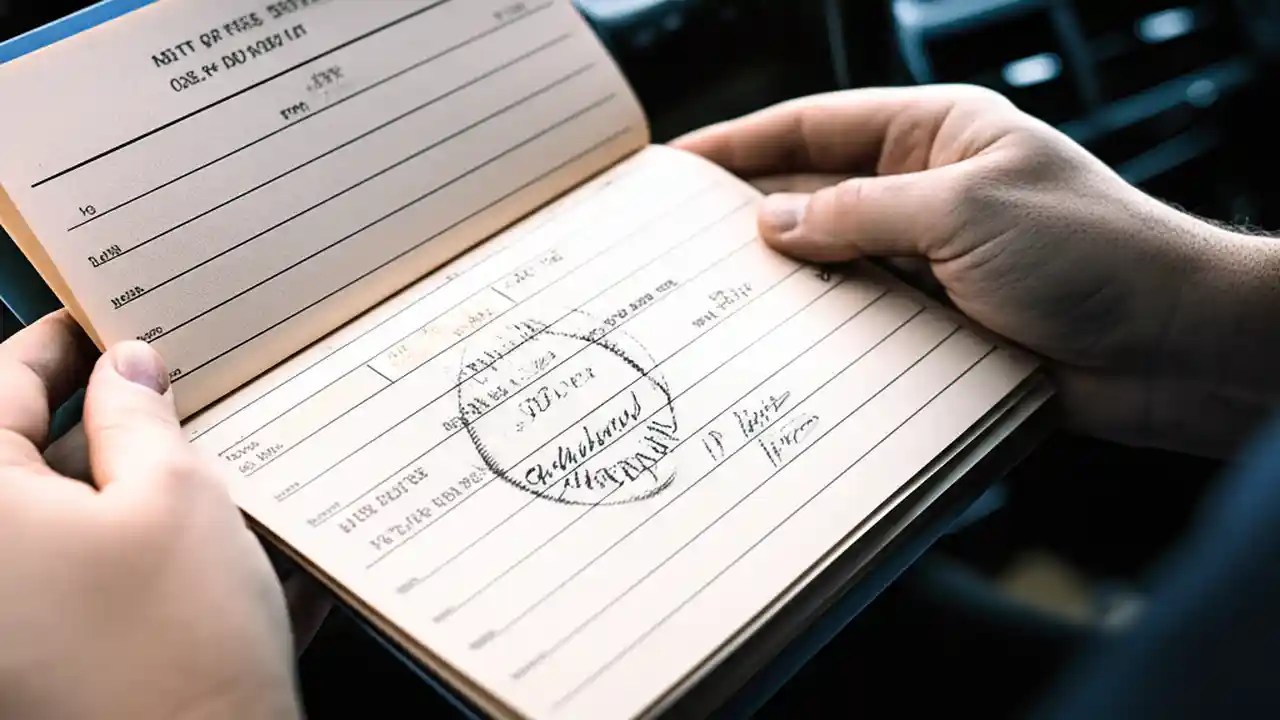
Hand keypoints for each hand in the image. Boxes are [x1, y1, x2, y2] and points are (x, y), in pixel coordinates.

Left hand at [0, 311, 300, 718]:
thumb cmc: (178, 646)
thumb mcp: (177, 498)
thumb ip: (141, 416)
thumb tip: (127, 368)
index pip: (2, 385)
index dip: (64, 343)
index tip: (108, 320)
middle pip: (32, 458)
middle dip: (111, 423)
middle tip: (178, 395)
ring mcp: (6, 620)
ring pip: (69, 523)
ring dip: (138, 495)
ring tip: (221, 478)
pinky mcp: (40, 663)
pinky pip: (88, 586)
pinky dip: (146, 562)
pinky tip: (225, 558)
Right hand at [675, 85, 1277, 455]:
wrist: (1171, 348)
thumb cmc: (1092, 251)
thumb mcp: (965, 211)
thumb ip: (859, 215)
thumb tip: (773, 224)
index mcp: (936, 135)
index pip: (818, 126)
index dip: (743, 142)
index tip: (677, 163)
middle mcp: (925, 193)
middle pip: (814, 196)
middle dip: (749, 218)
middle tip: (675, 245)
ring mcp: (928, 262)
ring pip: (831, 266)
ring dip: (782, 284)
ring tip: (709, 302)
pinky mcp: (935, 324)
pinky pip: (859, 323)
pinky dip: (821, 334)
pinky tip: (776, 348)